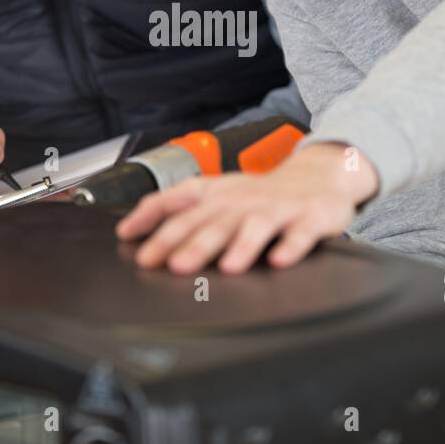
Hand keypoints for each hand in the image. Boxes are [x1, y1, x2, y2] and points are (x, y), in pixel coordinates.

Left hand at [115, 142, 379, 273]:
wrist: (317, 177)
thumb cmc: (259, 194)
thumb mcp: (214, 193)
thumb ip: (172, 208)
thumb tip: (127, 229)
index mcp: (218, 194)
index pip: (181, 202)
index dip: (156, 219)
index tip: (135, 243)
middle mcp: (244, 200)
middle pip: (216, 220)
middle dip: (194, 242)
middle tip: (174, 265)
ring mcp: (278, 208)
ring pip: (257, 226)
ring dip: (242, 245)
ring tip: (228, 266)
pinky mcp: (310, 218)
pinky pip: (300, 233)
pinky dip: (290, 247)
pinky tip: (278, 260)